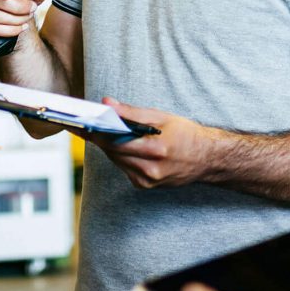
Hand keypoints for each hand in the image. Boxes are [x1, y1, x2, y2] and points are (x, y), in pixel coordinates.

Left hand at [90, 98, 215, 188]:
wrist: (207, 159)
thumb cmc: (187, 134)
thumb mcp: (162, 117)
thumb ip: (131, 112)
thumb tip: (106, 104)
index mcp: (156, 150)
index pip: (115, 141)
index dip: (96, 131)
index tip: (81, 123)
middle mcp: (150, 169)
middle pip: (113, 152)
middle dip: (99, 137)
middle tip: (86, 124)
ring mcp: (147, 181)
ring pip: (116, 160)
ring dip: (109, 146)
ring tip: (101, 131)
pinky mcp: (145, 186)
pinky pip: (124, 168)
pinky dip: (120, 156)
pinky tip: (121, 146)